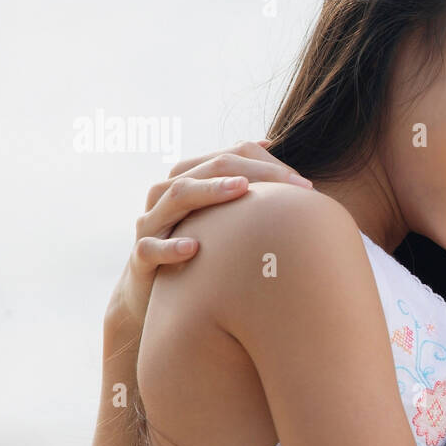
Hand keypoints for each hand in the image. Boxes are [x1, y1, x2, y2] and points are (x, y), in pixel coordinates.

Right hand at [105, 140, 311, 339]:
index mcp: (188, 182)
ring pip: (175, 197)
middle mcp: (166, 197)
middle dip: (248, 172)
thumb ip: (241, 189)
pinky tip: (195, 248)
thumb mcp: (220, 221)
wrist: (153, 299)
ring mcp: (152, 225)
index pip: (225, 158)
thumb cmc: (198, 255)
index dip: (265, 164)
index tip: (304, 184)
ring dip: (209, 192)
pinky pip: (151, 248)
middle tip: (288, 184)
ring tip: (242, 189)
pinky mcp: (141, 258)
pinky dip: (171, 247)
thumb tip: (268, 146)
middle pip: (204, 170)